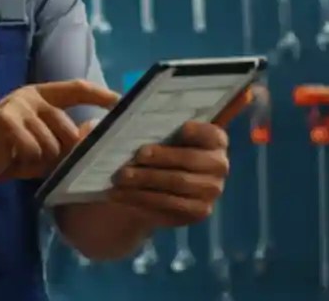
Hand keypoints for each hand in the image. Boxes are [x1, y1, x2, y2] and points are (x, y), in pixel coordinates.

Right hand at [0, 80, 119, 194]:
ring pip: (52, 143)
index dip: (101, 94)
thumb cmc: (6, 156)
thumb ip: (64, 140)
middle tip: (43, 163)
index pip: (77, 89)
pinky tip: (11, 159)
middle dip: (64, 153)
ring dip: (41, 160)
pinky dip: (27, 162)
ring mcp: (17, 106)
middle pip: (69, 128)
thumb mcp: (41, 147)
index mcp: (39, 96)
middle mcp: (30, 95)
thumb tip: (94, 134)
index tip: (122, 101)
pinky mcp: (5, 120)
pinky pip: (35, 149)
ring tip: (20, 159)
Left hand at [105, 121, 229, 226]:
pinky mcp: (199, 211)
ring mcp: (212, 190)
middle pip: (190, 160)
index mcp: (215, 139)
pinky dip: (143, 199)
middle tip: (135, 156)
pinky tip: (122, 194)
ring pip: (178, 183)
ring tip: (121, 177)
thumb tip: (109, 116)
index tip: (180, 128)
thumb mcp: (152, 132)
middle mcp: (219, 165)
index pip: (211, 134)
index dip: (198, 131)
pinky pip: (170, 206)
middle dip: (161, 158)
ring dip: (147, 180)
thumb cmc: (156, 148)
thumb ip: (144, 124)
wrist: (154, 183)